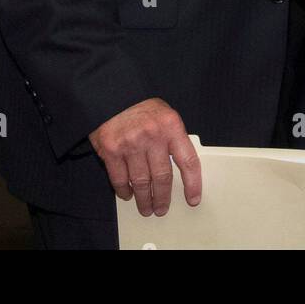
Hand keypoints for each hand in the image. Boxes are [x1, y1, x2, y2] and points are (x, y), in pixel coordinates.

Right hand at [89, 98, 201, 216]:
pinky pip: (120, 179)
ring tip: (146, 208)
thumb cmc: (142, 107)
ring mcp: (131, 144)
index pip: (188, 160)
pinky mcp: (111, 150)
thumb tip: (182, 166)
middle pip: (162, 177)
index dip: (192, 183)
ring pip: (141, 182)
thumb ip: (173, 138)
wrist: (113, 95)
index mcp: (171, 126)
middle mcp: (152, 136)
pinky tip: (128, 195)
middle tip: (162, 208)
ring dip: (144, 199)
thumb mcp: (166, 115)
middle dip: (163, 198)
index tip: (193, 199)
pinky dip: (124, 190)